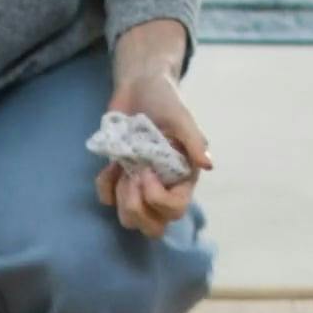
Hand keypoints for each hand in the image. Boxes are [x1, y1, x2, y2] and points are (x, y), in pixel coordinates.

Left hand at [101, 22, 211, 240]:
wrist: (139, 85)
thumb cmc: (165, 100)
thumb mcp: (181, 117)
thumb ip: (193, 141)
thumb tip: (208, 165)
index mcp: (182, 178)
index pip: (175, 210)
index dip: (158, 200)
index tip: (147, 172)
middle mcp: (163, 188)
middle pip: (153, 227)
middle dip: (137, 209)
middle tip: (132, 178)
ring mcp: (139, 187)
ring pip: (129, 219)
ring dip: (121, 197)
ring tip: (123, 168)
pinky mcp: (118, 179)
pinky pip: (108, 199)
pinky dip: (105, 186)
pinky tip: (111, 165)